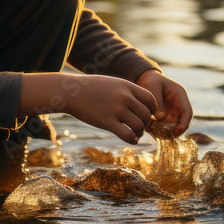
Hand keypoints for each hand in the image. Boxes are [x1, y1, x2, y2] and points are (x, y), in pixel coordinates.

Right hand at [19, 73, 157, 144]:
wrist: (71, 91)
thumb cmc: (92, 88)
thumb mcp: (113, 83)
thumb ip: (128, 91)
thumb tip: (142, 103)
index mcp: (127, 86)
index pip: (151, 100)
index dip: (152, 110)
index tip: (147, 115)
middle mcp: (124, 97)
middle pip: (146, 114)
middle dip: (146, 124)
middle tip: (140, 127)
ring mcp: (116, 109)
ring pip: (139, 126)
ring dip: (139, 133)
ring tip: (135, 134)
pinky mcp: (107, 122)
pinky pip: (127, 135)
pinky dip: (132, 140)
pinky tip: (130, 139)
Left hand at [135, 69, 192, 136]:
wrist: (144, 78)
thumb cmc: (150, 80)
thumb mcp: (153, 87)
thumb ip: (157, 102)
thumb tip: (161, 118)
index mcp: (180, 95)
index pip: (187, 111)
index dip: (184, 123)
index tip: (177, 131)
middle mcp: (178, 105)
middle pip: (182, 122)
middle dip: (175, 131)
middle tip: (166, 137)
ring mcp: (172, 112)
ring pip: (173, 127)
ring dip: (167, 133)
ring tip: (158, 136)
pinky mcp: (164, 117)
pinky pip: (164, 128)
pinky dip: (160, 133)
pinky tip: (154, 136)